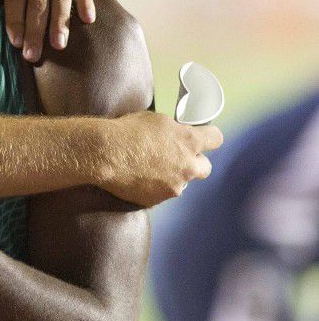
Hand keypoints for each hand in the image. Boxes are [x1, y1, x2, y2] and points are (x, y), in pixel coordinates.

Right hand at [101, 111, 223, 206]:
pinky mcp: (156, 200)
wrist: (105, 154)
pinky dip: (153, 187)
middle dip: (193, 162)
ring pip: (181, 182)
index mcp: (189, 141)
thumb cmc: (127, 130)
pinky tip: (137, 179)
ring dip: (172, 176)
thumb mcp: (155, 120)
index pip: (216, 139)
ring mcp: (173, 187)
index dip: (209, 137)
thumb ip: (172, 131)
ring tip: (150, 170)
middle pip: (205, 167)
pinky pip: (161, 194)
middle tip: (175, 157)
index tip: (202, 137)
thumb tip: (174, 135)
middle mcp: (187, 166)